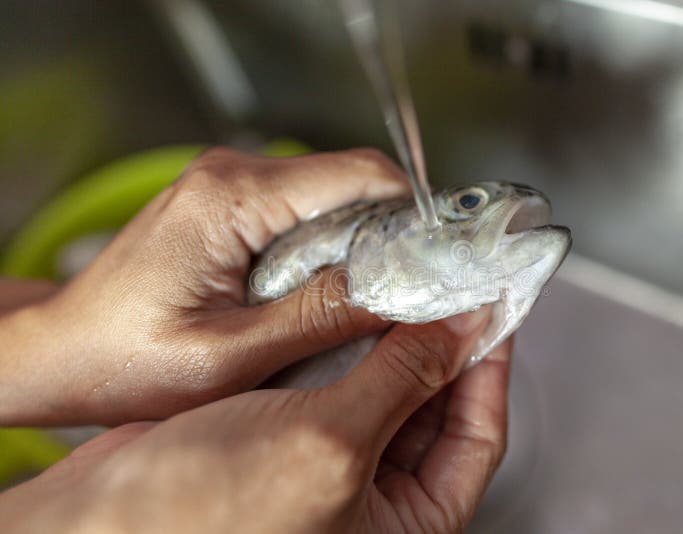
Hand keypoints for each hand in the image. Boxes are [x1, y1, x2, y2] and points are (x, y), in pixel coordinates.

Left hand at [0, 147, 407, 424]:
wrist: (64, 349)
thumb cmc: (125, 357)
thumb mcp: (230, 356)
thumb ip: (316, 319)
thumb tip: (396, 295)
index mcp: (232, 200)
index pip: (357, 174)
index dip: (410, 211)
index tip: (435, 257)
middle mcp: (231, 175)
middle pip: (350, 180)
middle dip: (386, 233)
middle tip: (399, 294)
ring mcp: (228, 184)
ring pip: (330, 195)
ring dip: (355, 243)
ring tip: (354, 302)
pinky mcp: (228, 202)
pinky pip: (301, 209)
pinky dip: (324, 246)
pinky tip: (316, 292)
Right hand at [0, 311, 510, 533]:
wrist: (107, 515)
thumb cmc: (209, 514)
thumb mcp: (332, 446)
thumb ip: (404, 383)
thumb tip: (460, 329)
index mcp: (406, 524)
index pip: (478, 436)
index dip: (490, 368)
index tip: (494, 310)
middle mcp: (376, 496)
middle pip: (437, 406)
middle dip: (444, 345)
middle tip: (452, 285)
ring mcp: (334, 461)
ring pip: (390, 386)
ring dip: (399, 337)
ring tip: (410, 283)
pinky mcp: (293, 430)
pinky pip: (342, 378)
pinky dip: (352, 341)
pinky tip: (356, 306)